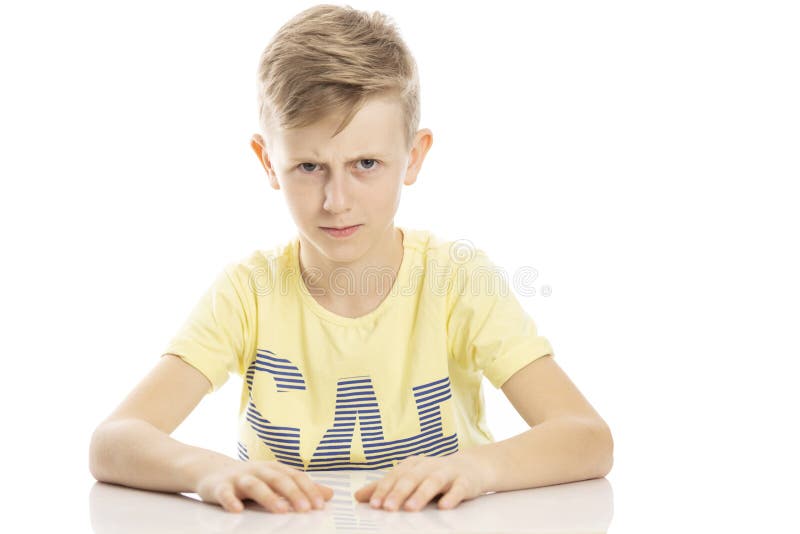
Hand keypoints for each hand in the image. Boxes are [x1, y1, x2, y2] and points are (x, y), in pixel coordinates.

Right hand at [195, 460, 333, 512]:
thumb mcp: (277, 480)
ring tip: (280, 510)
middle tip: (306, 509)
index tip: (320, 505)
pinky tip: (237, 510)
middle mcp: (259, 471)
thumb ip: (302, 488)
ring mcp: (239, 478)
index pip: (295, 477)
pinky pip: (226, 494)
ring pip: (255, 485)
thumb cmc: (251, 478)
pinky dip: (231, 501)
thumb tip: (329, 494)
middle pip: (278, 479)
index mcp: (275, 469)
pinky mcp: (220, 487)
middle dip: (293, 494)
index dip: (308, 490)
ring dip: (268, 497)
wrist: (213, 470)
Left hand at [353, 450, 493, 511]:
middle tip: (387, 507)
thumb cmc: (434, 474)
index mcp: (413, 464)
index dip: (384, 489)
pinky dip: (451, 497)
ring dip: (421, 494)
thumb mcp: (409, 478)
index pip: (395, 476)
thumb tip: (357, 496)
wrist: (471, 467)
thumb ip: (385, 487)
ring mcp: (448, 472)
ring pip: (434, 482)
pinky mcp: (465, 481)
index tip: (373, 504)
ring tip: (410, 508)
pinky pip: (458, 489)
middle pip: (412, 478)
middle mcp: (429, 465)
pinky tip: (444, 506)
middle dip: (398, 492)